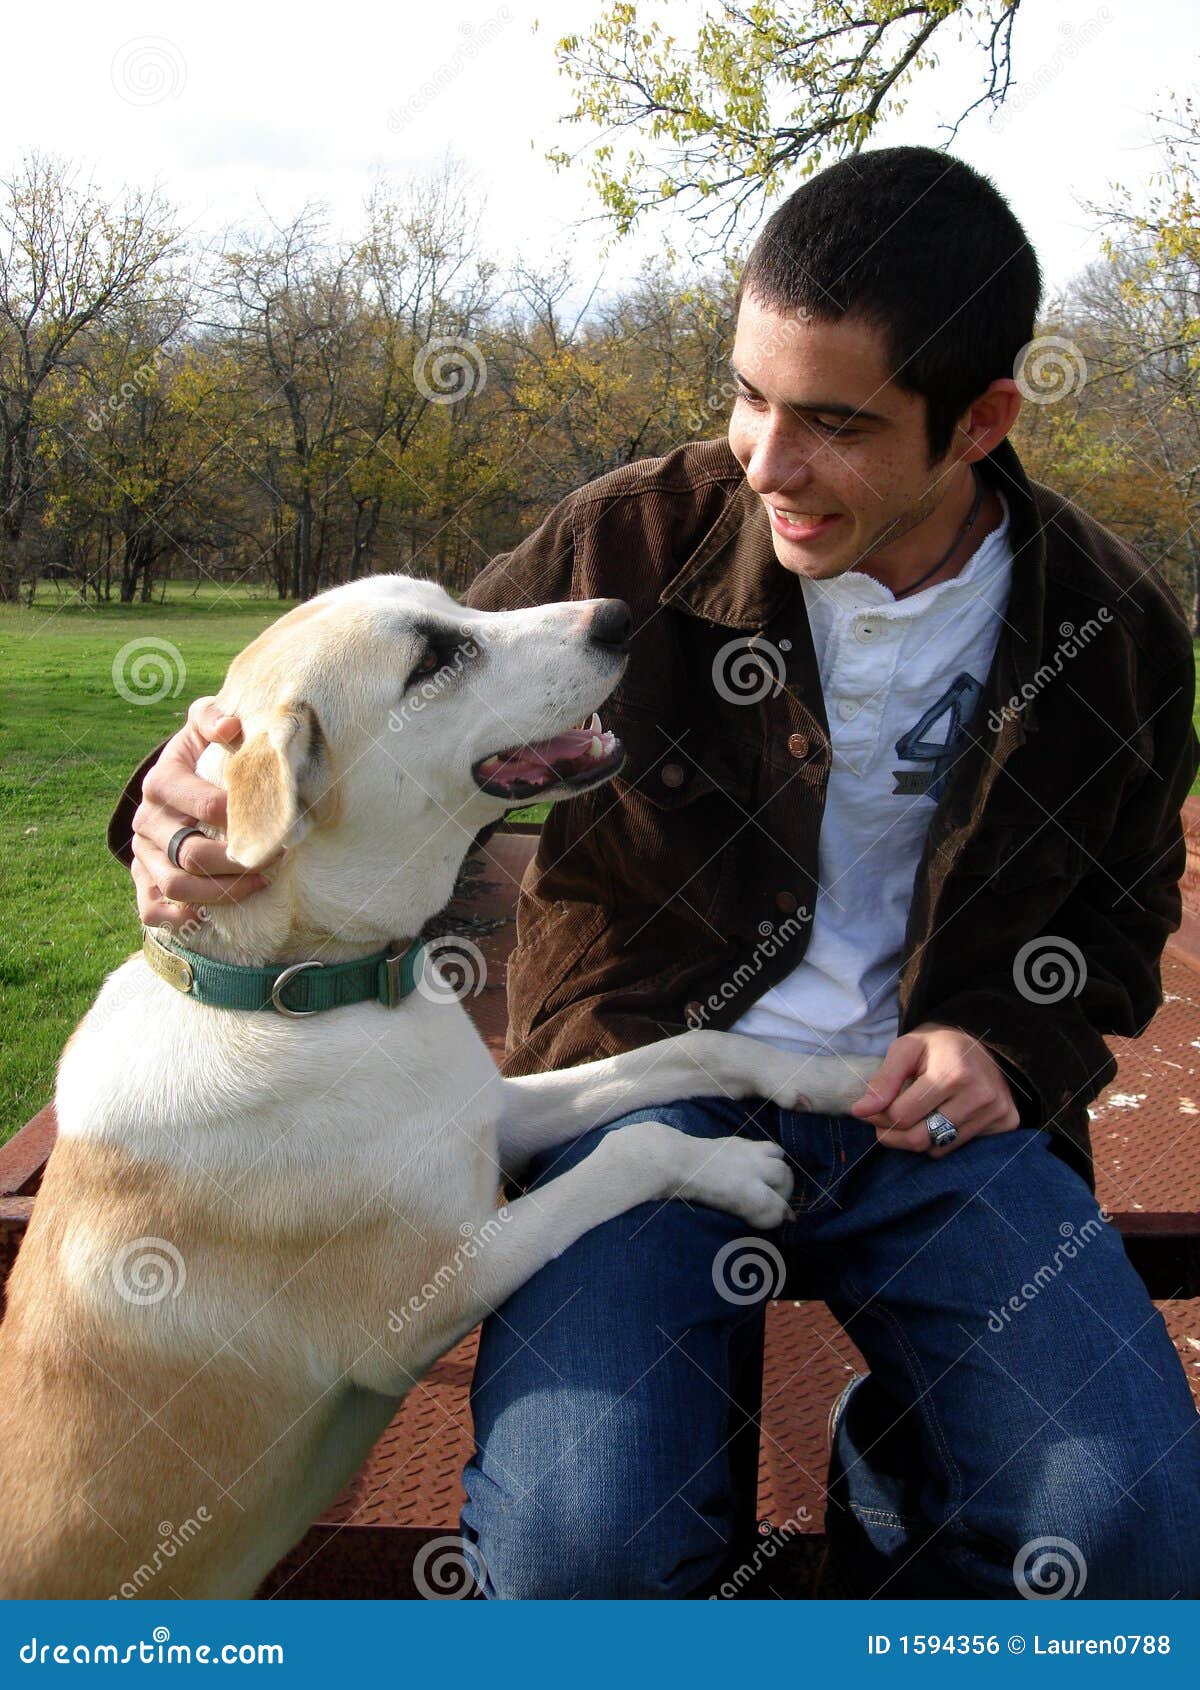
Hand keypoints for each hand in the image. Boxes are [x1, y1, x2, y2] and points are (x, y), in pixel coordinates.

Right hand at [130, 697, 265, 930]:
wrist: (175, 782)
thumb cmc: (200, 754)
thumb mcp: (203, 727)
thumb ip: (213, 717)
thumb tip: (230, 727)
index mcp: (162, 781)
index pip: (200, 803)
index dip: (239, 816)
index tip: (276, 822)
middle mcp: (147, 820)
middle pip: (189, 852)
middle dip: (237, 860)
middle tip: (274, 857)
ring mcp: (142, 853)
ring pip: (175, 885)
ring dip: (221, 891)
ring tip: (259, 883)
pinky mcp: (143, 879)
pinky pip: (151, 910)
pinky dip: (177, 918)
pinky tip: (208, 917)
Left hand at [848, 1022, 1020, 1156]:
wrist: (985, 1044)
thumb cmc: (938, 1047)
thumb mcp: (906, 1050)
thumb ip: (882, 1080)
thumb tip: (860, 1111)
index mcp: (953, 1073)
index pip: (902, 1114)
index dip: (880, 1115)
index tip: (874, 1109)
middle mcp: (980, 1095)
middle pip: (920, 1138)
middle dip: (893, 1135)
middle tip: (884, 1123)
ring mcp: (997, 1111)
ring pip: (938, 1148)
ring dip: (915, 1138)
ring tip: (912, 1117)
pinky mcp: (1006, 1123)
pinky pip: (958, 1149)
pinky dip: (940, 1140)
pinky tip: (940, 1118)